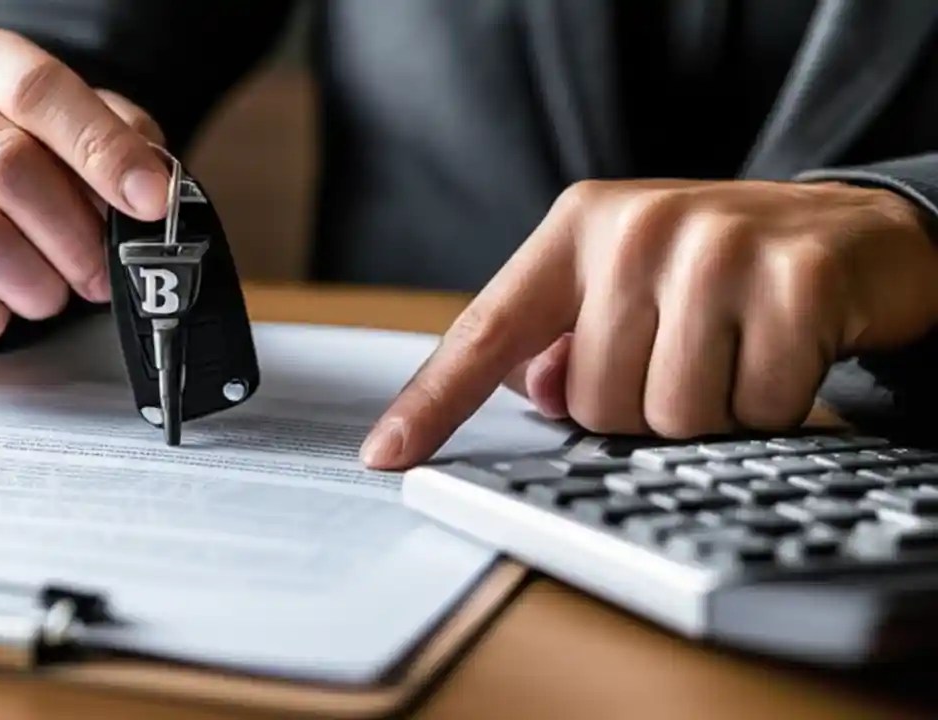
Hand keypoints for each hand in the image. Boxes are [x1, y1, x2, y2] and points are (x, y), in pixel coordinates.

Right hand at [0, 24, 169, 347]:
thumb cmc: (23, 182)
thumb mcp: (82, 148)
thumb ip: (123, 151)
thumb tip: (153, 189)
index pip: (40, 89)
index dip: (103, 150)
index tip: (150, 202)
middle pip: (9, 167)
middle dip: (74, 236)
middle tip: (100, 276)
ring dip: (33, 284)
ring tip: (47, 294)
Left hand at [361, 179, 937, 468]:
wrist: (849, 231)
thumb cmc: (716, 270)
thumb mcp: (626, 285)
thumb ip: (565, 338)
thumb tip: (538, 393)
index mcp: (578, 229)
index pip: (487, 330)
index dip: (433, 402)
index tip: (385, 454)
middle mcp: (637, 229)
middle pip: (591, 404)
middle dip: (638, 409)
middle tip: (684, 355)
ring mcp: (717, 250)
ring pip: (668, 418)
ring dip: (706, 413)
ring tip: (732, 351)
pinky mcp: (793, 283)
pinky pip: (753, 411)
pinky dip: (770, 406)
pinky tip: (782, 350)